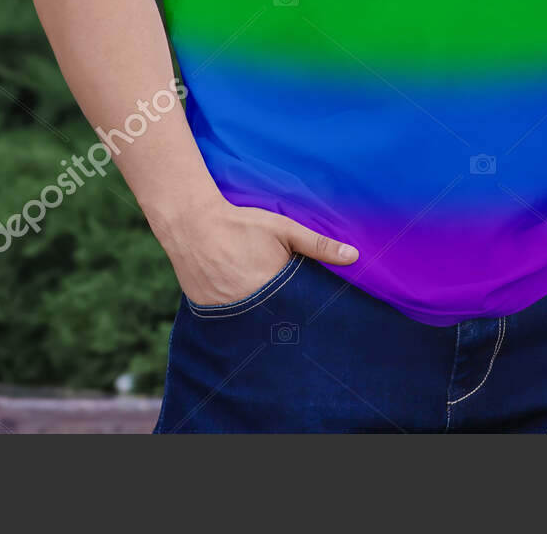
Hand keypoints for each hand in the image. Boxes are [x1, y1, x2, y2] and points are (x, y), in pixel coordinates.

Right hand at [152, 194, 357, 305]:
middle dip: (283, 319)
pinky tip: (240, 302)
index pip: (298, 312)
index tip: (310, 309)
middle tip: (288, 310)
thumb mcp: (284, 229)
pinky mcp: (206, 312)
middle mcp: (248, 306)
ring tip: (262, 305)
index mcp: (272, 287)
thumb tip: (354, 257)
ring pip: (250, 324)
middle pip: (274, 322)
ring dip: (259, 319)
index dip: (305, 312)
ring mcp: (224, 312)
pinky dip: (236, 315)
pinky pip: (227, 321)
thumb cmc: (242, 223)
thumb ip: (318, 245)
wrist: (191, 222)